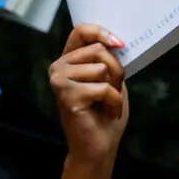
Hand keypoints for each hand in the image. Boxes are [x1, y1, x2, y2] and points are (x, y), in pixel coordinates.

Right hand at [50, 23, 128, 165]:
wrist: (99, 147)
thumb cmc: (105, 113)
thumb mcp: (110, 78)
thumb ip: (107, 58)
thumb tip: (116, 40)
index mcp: (68, 60)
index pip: (81, 31)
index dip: (102, 32)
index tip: (120, 44)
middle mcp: (58, 68)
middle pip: (98, 50)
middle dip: (116, 70)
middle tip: (112, 90)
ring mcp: (59, 82)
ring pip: (102, 67)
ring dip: (115, 87)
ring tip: (106, 102)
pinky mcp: (67, 96)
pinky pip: (103, 88)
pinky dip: (113, 102)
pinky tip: (106, 112)